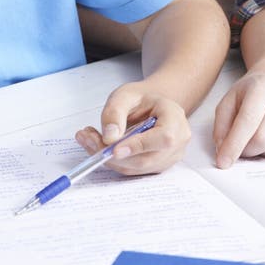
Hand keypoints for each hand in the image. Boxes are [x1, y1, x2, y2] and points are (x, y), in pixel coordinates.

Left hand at [75, 88, 190, 174]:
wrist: (150, 105)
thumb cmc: (141, 98)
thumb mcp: (125, 94)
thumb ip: (116, 112)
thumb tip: (110, 138)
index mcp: (175, 118)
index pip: (163, 138)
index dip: (139, 146)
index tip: (114, 149)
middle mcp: (177, 142)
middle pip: (147, 158)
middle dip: (114, 154)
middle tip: (88, 139)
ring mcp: (168, 157)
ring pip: (137, 167)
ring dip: (108, 159)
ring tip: (87, 139)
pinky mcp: (156, 166)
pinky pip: (133, 169)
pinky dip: (112, 161)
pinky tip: (96, 146)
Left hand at [214, 70, 264, 167]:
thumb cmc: (252, 94)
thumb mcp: (230, 100)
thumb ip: (222, 124)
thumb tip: (223, 150)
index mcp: (263, 85)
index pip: (247, 120)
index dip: (233, 145)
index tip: (222, 162)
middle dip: (249, 150)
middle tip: (243, 149)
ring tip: (261, 142)